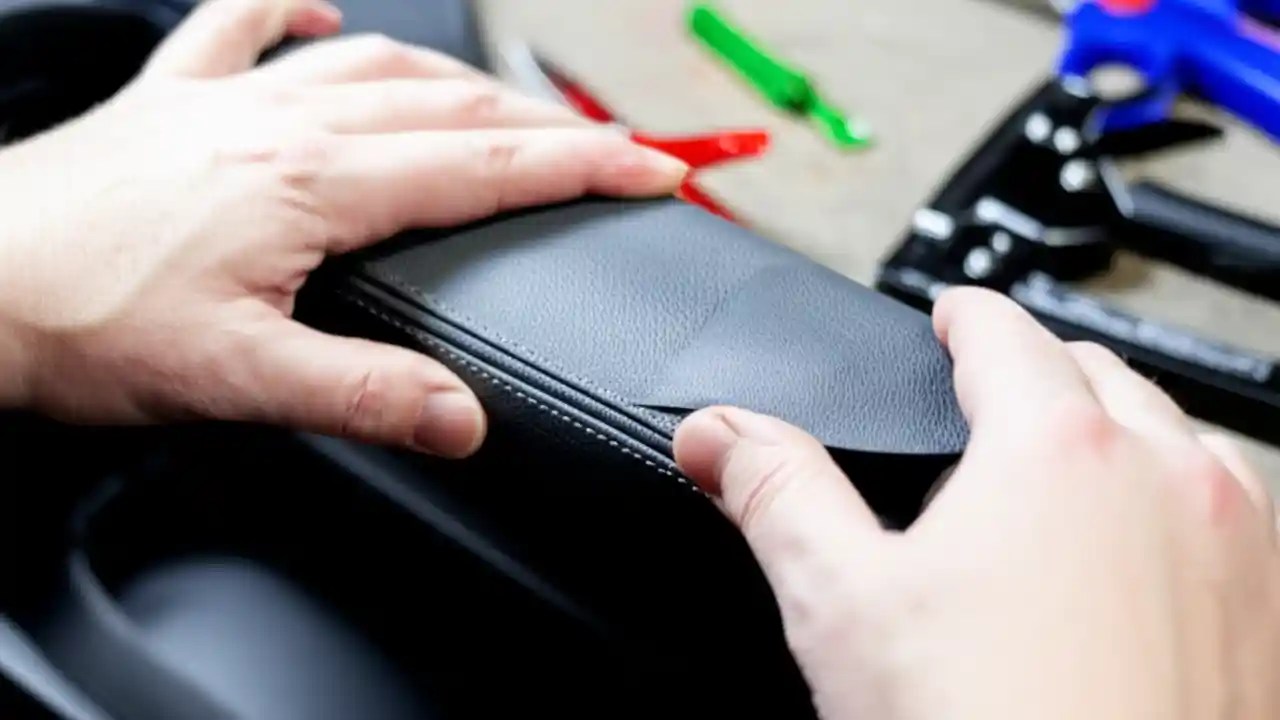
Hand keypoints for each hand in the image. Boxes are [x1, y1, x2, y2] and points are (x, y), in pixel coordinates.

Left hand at [0, 0, 686, 455]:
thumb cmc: (79, 323)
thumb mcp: (238, 380)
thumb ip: (364, 394)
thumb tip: (463, 418)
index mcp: (313, 185)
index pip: (485, 167)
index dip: (582, 166)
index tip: (651, 167)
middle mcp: (281, 124)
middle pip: (451, 106)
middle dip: (548, 125)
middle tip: (612, 140)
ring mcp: (227, 100)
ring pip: (375, 63)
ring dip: (458, 80)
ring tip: (511, 101)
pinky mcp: (172, 99)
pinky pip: (240, 22)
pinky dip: (291, 5)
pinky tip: (321, 6)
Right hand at [674, 288, 1278, 719]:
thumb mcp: (843, 601)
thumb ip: (776, 492)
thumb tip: (718, 433)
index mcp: (1055, 449)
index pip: (1004, 335)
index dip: (964, 316)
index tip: (952, 316)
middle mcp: (1166, 475)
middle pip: (1096, 371)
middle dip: (1039, 367)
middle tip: (993, 387)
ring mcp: (1239, 543)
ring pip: (1180, 434)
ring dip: (1122, 424)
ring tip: (1073, 455)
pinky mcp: (1272, 612)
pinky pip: (1241, 508)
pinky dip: (1186, 495)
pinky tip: (1149, 546)